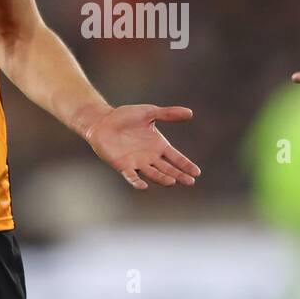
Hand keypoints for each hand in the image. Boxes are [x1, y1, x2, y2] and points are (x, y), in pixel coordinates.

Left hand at [83, 104, 201, 189]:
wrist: (102, 121)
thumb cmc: (125, 116)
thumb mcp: (149, 112)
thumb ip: (168, 114)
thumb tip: (190, 113)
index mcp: (158, 145)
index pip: (176, 158)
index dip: (186, 165)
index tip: (197, 173)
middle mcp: (150, 157)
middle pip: (168, 169)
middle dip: (179, 175)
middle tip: (190, 182)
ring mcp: (137, 162)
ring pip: (153, 174)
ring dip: (162, 178)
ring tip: (172, 181)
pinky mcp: (123, 166)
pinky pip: (131, 176)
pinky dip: (137, 182)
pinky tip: (143, 186)